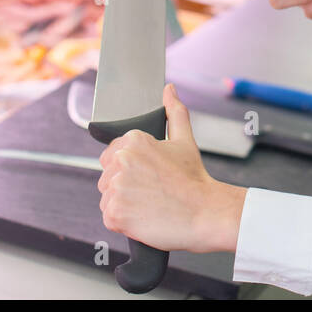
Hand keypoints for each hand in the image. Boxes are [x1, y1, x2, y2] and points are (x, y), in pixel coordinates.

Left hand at [97, 84, 247, 252]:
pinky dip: (123, 221)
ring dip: (123, 203)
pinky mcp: (114, 213)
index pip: (113, 153)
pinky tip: (143, 216)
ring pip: (107, 196)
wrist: (205, 213)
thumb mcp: (185, 140)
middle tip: (150, 191)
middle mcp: (121, 161)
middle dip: (124, 184)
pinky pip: (109, 216)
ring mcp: (116, 188)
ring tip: (149, 204)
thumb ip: (174, 112)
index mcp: (133, 141)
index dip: (130, 167)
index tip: (147, 176)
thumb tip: (169, 90)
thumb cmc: (195, 180)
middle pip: (107, 175)